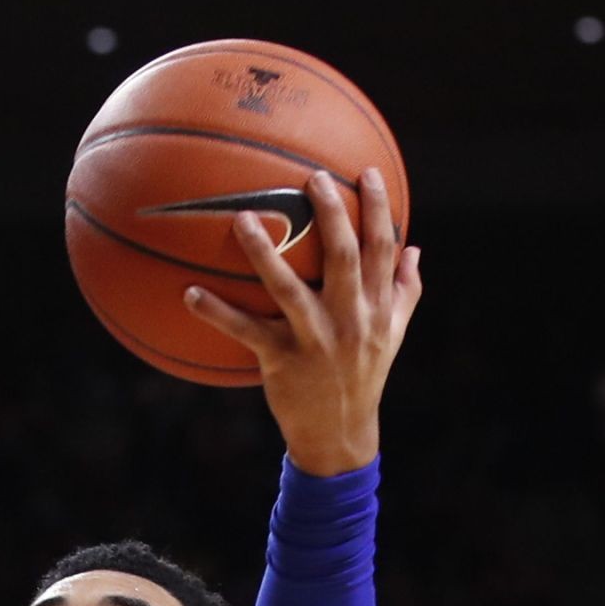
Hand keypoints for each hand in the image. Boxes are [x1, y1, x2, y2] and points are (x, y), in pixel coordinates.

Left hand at [183, 168, 422, 474]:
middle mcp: (350, 321)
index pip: (382, 249)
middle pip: (342, 258)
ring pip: (288, 289)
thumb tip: (415, 248)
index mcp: (377, 308)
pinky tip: (189, 293)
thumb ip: (404, 290)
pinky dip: (216, 313)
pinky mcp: (282, 361)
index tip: (366, 172)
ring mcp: (315, 340)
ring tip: (241, 219)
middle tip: (311, 178)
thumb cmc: (364, 375)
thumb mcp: (392, 335)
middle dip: (329, 215)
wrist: (341, 433)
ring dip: (263, 253)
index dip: (378, 208)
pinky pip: (246, 331)